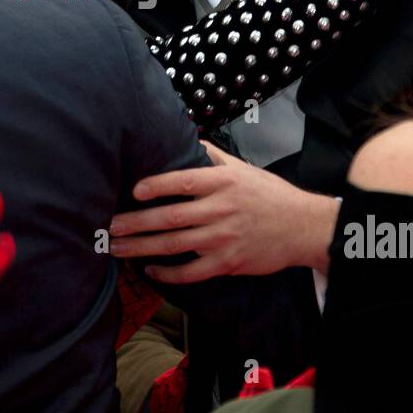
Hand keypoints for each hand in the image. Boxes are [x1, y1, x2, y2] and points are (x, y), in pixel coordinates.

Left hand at [108, 142, 339, 283]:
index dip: (156, 186)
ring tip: (117, 248)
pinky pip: (191, 272)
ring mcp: (223, 239)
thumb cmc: (270, 195)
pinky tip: (150, 270)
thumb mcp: (243, 169)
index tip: (134, 190)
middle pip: (170, 217)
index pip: (183, 181)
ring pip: (174, 245)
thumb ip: (213, 157)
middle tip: (109, 226)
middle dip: (135, 223)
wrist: (302, 227)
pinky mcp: (227, 263)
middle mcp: (220, 210)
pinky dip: (168, 273)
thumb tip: (188, 140)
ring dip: (141, 248)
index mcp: (223, 183)